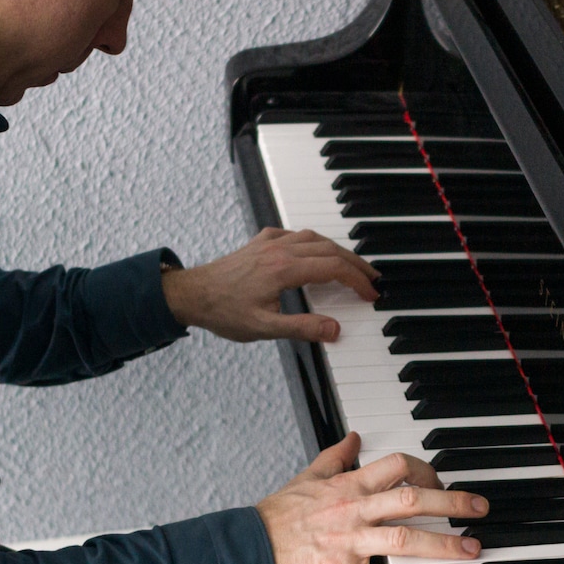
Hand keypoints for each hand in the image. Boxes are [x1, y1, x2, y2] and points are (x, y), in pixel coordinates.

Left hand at [161, 228, 377, 342]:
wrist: (190, 294)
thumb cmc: (223, 311)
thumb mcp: (264, 328)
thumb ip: (301, 329)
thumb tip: (334, 329)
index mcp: (284, 269)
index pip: (333, 268)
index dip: (357, 280)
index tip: (370, 293)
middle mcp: (280, 250)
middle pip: (329, 249)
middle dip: (355, 264)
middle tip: (373, 279)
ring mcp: (269, 243)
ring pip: (314, 237)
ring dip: (337, 250)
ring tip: (351, 264)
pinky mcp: (259, 243)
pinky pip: (293, 234)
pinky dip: (312, 240)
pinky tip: (314, 249)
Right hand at [255, 433, 486, 563]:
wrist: (248, 546)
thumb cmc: (277, 515)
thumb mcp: (307, 477)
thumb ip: (335, 457)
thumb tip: (355, 437)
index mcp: (349, 486)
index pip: (396, 466)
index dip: (426, 470)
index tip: (441, 481)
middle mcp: (354, 509)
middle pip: (411, 499)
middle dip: (451, 501)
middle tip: (479, 509)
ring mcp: (348, 541)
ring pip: (403, 537)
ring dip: (440, 545)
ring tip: (469, 552)